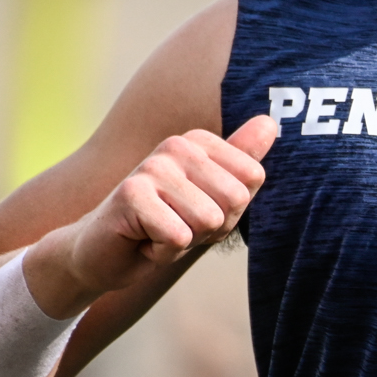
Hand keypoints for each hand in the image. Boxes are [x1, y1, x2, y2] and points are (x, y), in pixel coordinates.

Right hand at [32, 116, 275, 314]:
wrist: (105, 254)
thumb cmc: (163, 225)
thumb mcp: (213, 198)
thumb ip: (241, 161)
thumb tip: (271, 122)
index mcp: (199, 141)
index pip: (252, 180)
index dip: (230, 212)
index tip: (196, 213)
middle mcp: (176, 145)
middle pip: (235, 199)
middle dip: (211, 228)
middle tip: (177, 226)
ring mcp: (152, 167)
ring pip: (208, 220)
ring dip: (186, 241)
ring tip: (158, 232)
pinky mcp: (130, 194)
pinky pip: (177, 237)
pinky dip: (163, 253)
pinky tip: (142, 242)